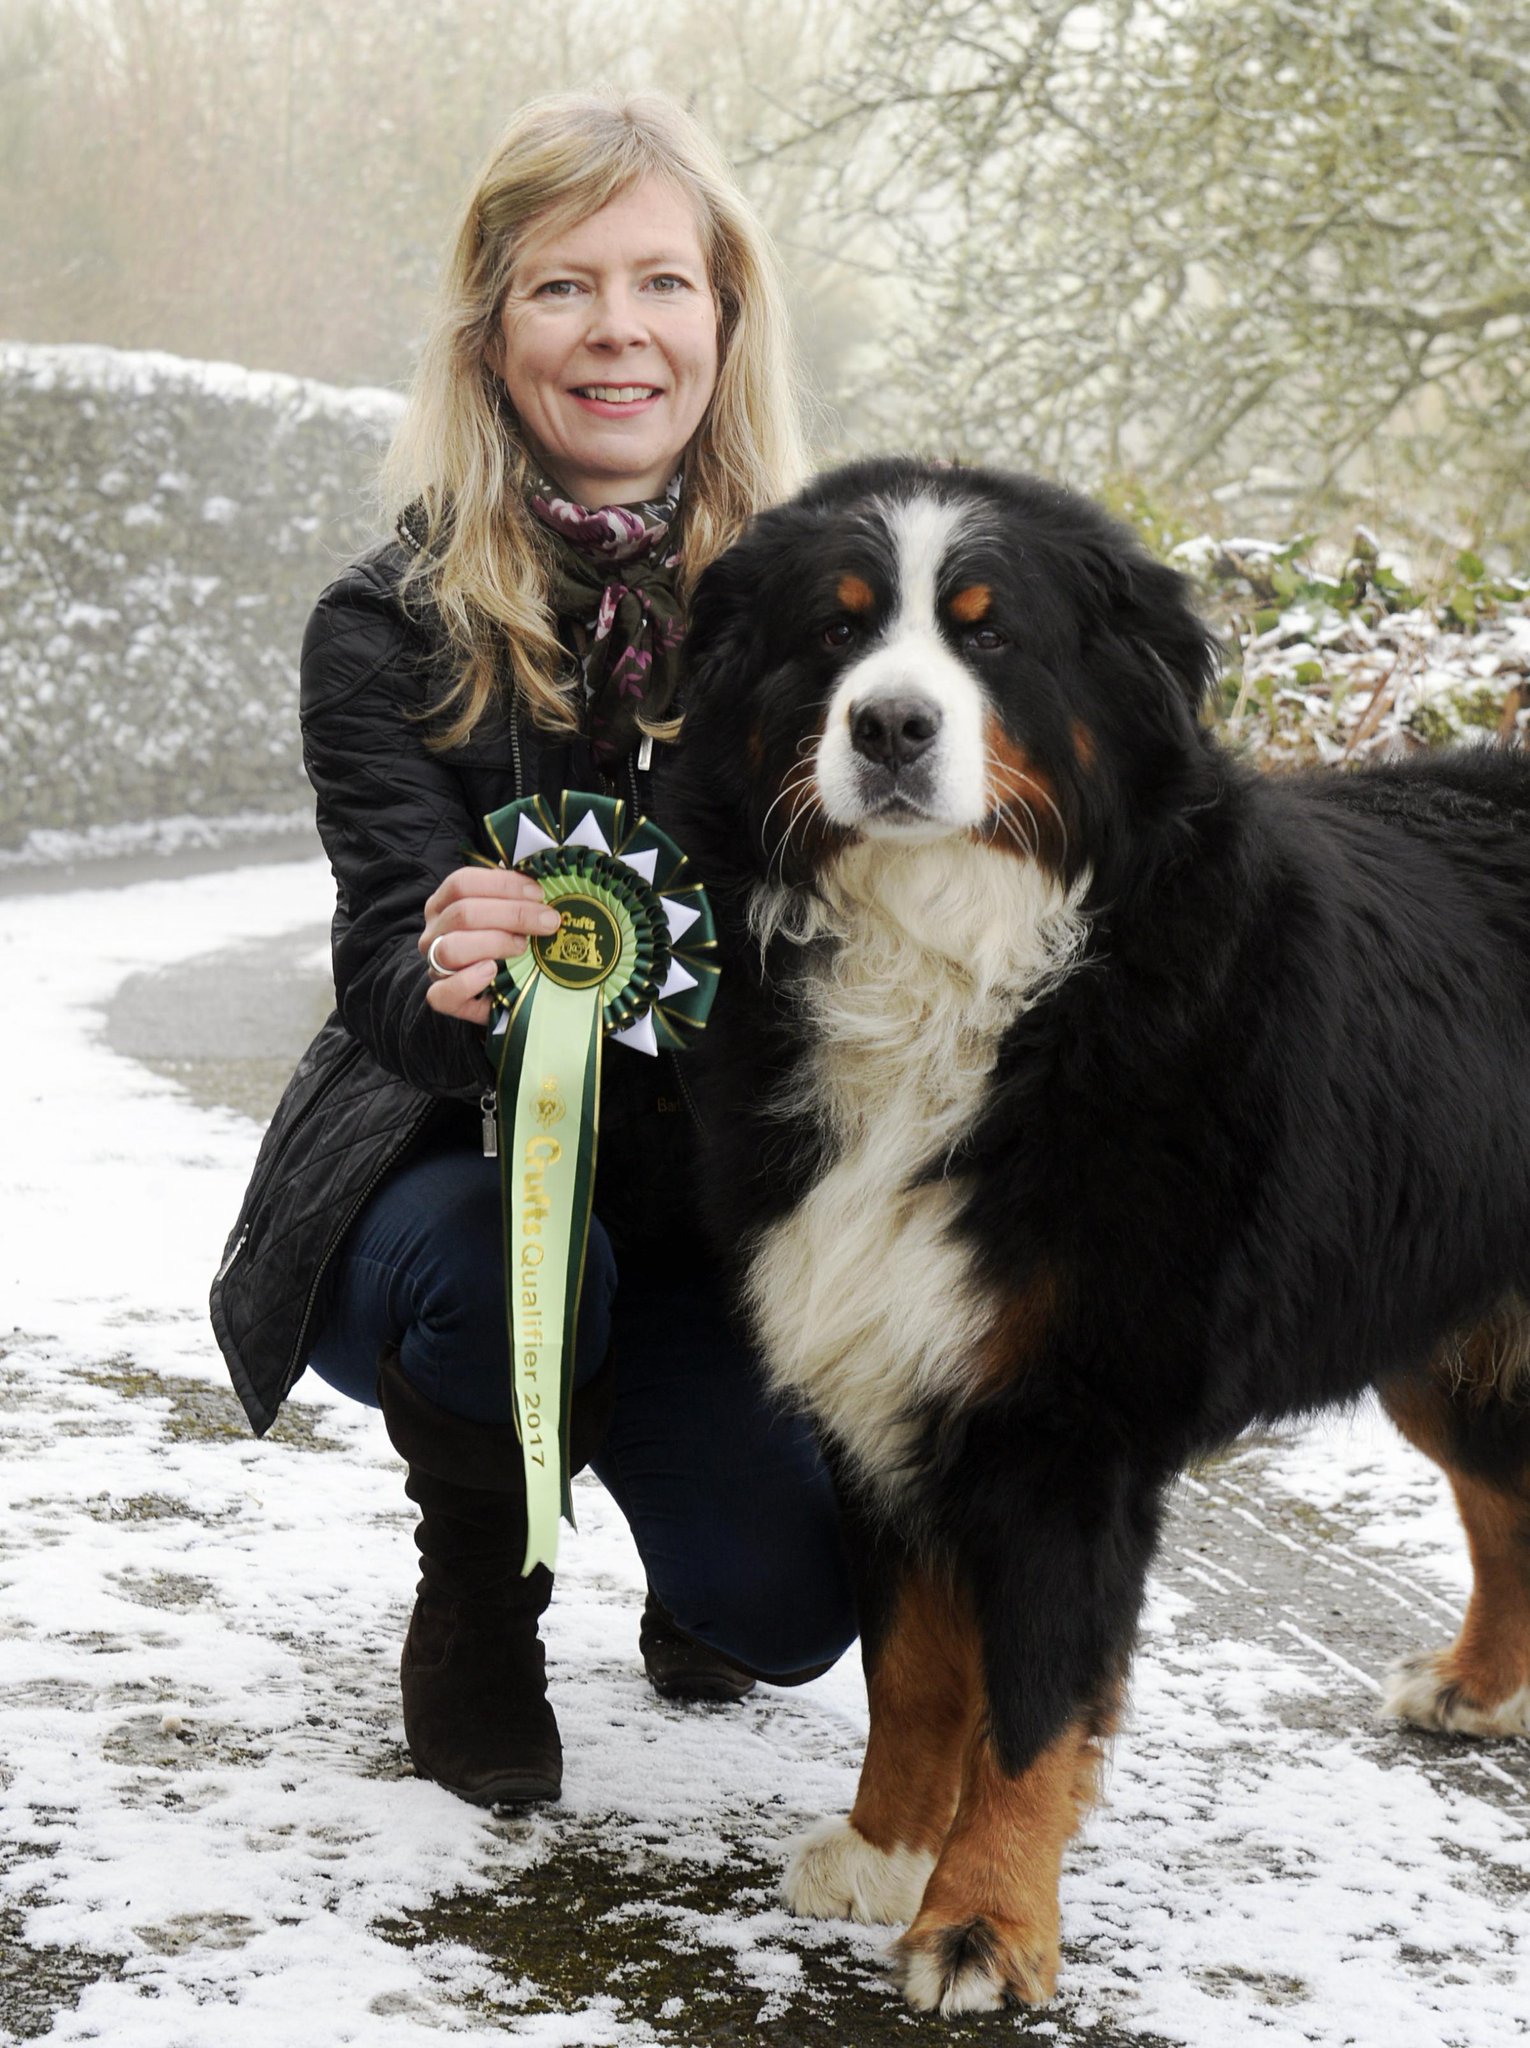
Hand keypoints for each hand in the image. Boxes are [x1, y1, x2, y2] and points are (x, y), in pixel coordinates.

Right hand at [419, 867, 560, 1024]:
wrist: (500, 988)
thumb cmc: (506, 941)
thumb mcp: (508, 914)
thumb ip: (517, 898)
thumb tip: (544, 883)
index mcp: (444, 903)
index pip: (461, 883)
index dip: (502, 885)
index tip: (538, 894)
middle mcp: (434, 932)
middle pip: (462, 914)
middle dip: (513, 915)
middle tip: (548, 922)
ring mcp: (434, 965)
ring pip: (451, 949)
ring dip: (494, 944)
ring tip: (522, 947)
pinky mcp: (442, 998)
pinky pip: (442, 994)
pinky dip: (468, 982)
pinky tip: (492, 972)